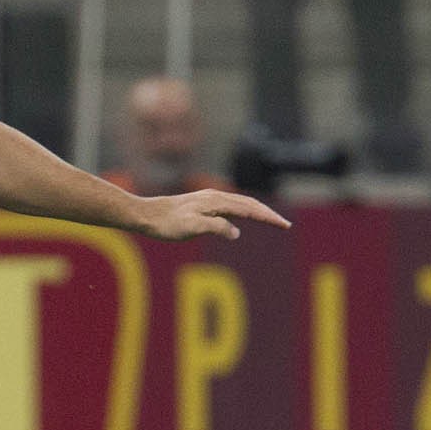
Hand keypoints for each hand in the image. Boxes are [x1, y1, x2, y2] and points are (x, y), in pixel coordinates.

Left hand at [132, 188, 291, 240]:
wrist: (146, 215)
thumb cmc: (167, 223)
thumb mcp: (192, 227)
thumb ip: (216, 228)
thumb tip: (236, 232)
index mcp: (216, 202)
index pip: (250, 209)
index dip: (268, 218)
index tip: (284, 225)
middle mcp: (215, 197)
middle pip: (249, 204)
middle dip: (268, 214)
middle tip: (285, 225)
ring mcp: (209, 199)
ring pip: (241, 204)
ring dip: (258, 212)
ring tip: (271, 221)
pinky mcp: (202, 204)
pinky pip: (231, 206)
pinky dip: (244, 211)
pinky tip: (243, 218)